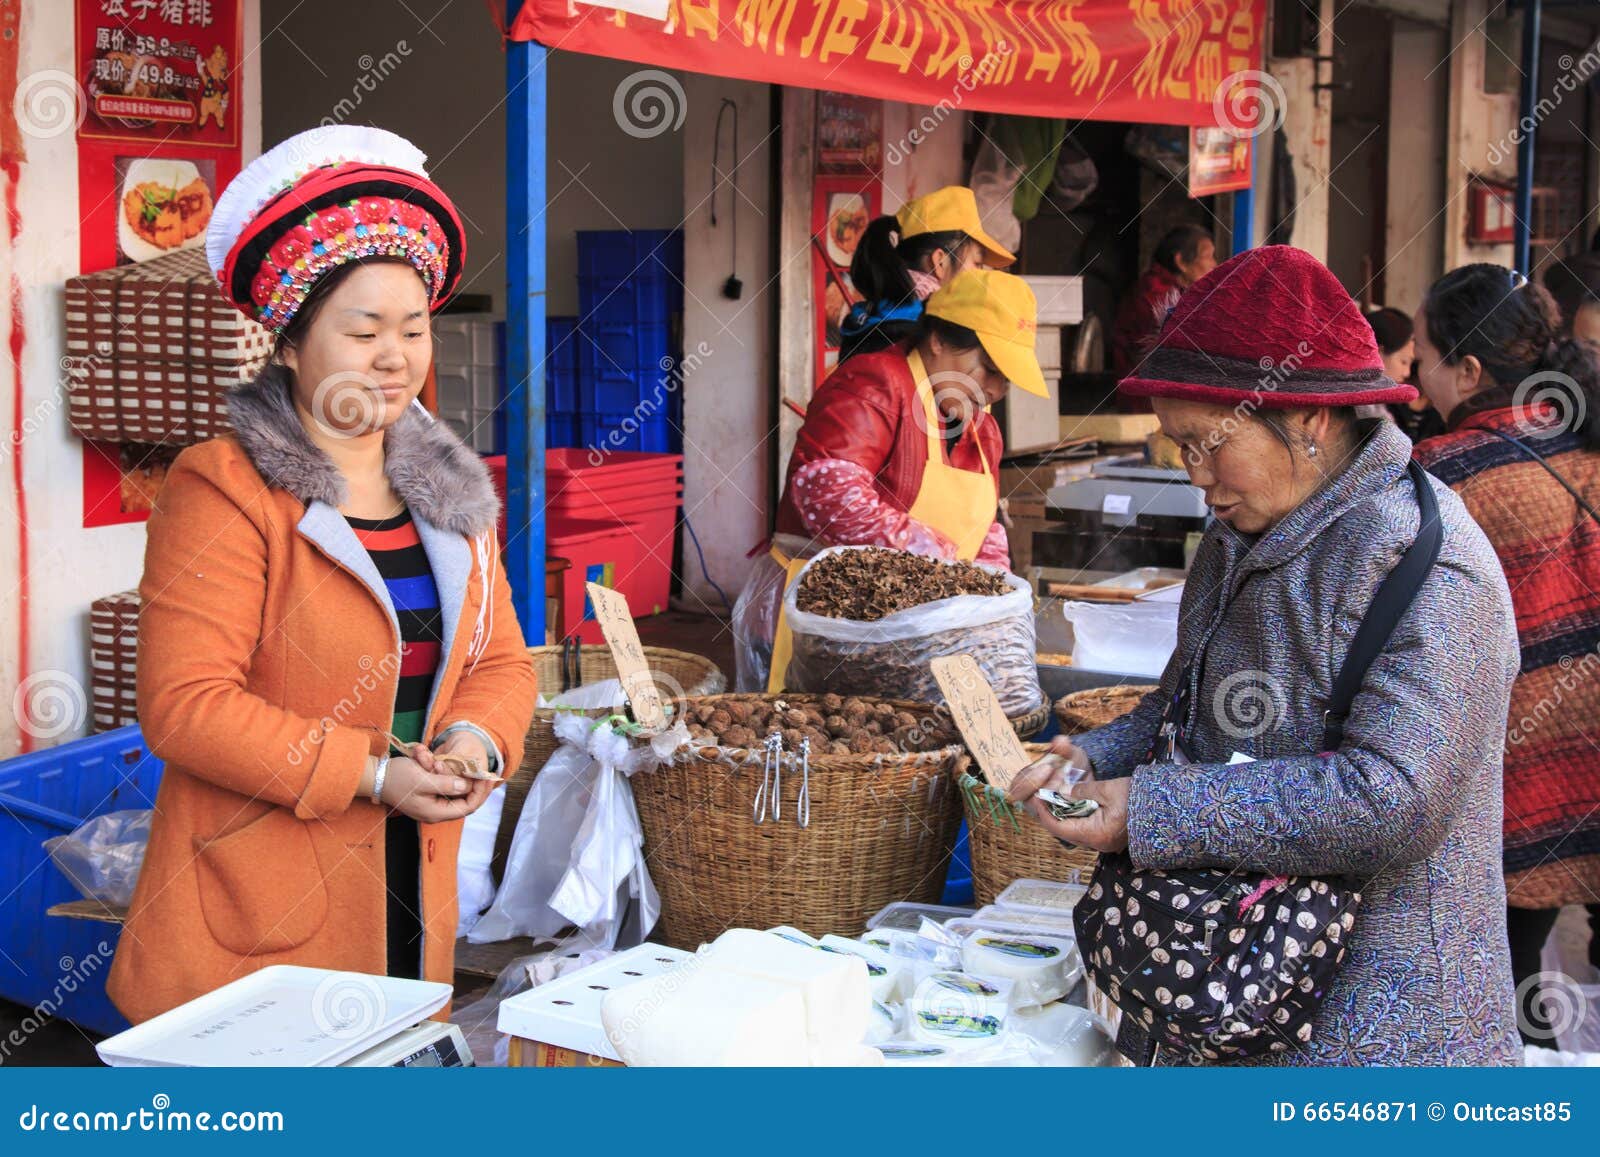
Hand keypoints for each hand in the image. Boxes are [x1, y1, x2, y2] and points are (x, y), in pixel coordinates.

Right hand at [381, 754, 477, 822]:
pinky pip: (445, 787)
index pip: (468, 807)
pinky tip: (448, 765)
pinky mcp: (427, 795)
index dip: (480, 792)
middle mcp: (436, 812)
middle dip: (473, 784)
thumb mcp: (423, 780)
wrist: (376, 777)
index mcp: (436, 812)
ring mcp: (431, 804)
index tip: (487, 776)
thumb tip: (467, 786)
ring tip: (465, 765)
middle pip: (464, 801)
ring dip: (460, 777)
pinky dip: (448, 775)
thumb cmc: (397, 778)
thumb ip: (447, 784)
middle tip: (483, 770)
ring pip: (455, 792)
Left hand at [1007, 736, 1130, 852]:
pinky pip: (1085, 828)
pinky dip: (1076, 815)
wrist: (1169, 810)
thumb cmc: (1141, 798)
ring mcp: (1104, 842)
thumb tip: (1061, 792)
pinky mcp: (1109, 837)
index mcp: (1097, 834)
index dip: (1044, 811)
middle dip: (1052, 812)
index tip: (1036, 796)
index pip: (1059, 827)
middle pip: (1064, 830)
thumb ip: (1082, 791)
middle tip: (1043, 794)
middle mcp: (1098, 843)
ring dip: (1063, 813)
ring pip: (1074, 829)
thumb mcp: (1108, 789)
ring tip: (1055, 795)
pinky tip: (1073, 801)